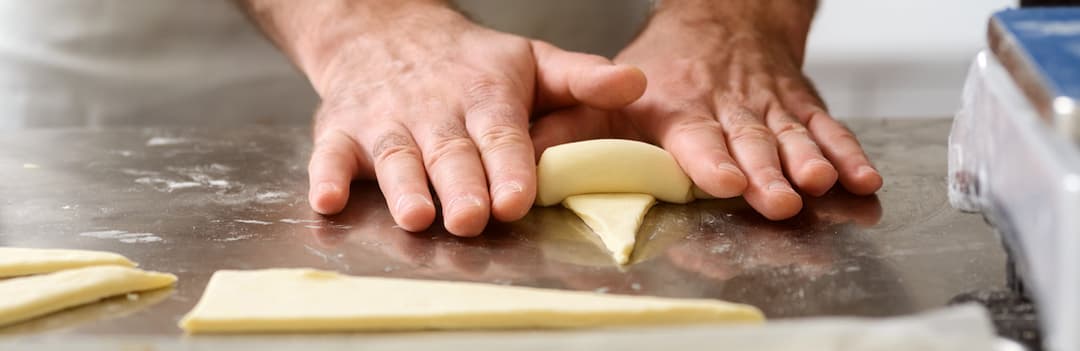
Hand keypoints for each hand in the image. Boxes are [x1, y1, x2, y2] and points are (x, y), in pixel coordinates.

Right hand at [241, 1, 646, 235]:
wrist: (384, 31)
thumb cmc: (468, 61)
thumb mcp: (531, 60)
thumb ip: (582, 79)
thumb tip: (637, 86)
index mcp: (485, 97)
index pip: (501, 134)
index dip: (509, 166)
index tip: (518, 196)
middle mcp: (435, 111)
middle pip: (449, 153)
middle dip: (461, 185)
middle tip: (473, 217)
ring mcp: (385, 123)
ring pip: (395, 158)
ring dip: (403, 187)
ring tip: (416, 216)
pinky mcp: (341, 133)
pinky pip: (330, 156)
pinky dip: (326, 177)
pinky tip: (328, 200)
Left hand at [532, 2, 881, 219]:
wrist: (724, 17)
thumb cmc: (668, 65)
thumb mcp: (619, 92)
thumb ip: (580, 126)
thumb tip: (532, 156)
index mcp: (680, 105)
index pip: (696, 134)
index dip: (710, 159)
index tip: (724, 180)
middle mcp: (728, 106)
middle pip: (750, 141)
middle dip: (766, 172)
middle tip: (778, 200)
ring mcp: (769, 106)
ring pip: (792, 135)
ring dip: (808, 162)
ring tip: (822, 184)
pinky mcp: (800, 105)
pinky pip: (827, 128)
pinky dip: (847, 152)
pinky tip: (862, 179)